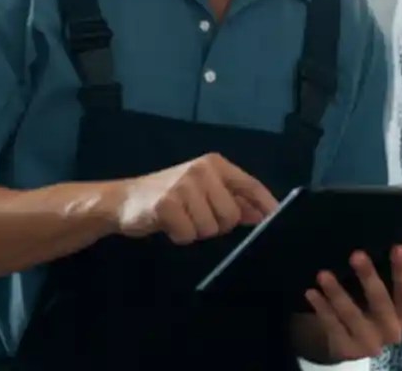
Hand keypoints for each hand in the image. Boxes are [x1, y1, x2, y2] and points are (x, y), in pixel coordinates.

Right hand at [114, 152, 279, 242]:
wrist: (123, 200)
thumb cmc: (169, 196)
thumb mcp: (203, 191)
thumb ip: (233, 199)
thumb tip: (263, 214)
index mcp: (214, 164)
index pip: (250, 185)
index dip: (266, 205)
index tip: (278, 220)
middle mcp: (201, 170)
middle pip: (231, 215)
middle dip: (217, 225)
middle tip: (195, 216)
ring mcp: (183, 186)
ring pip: (211, 228)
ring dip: (196, 231)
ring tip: (181, 219)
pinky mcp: (166, 204)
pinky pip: (188, 235)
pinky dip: (180, 237)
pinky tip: (169, 225)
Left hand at [302, 245, 401, 360]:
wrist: (355, 342)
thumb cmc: (380, 311)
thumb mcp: (399, 296)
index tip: (398, 247)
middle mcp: (393, 332)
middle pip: (381, 302)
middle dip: (368, 277)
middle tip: (356, 254)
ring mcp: (370, 344)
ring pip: (352, 315)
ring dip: (337, 293)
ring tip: (323, 274)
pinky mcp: (347, 350)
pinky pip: (332, 326)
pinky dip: (322, 308)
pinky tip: (312, 292)